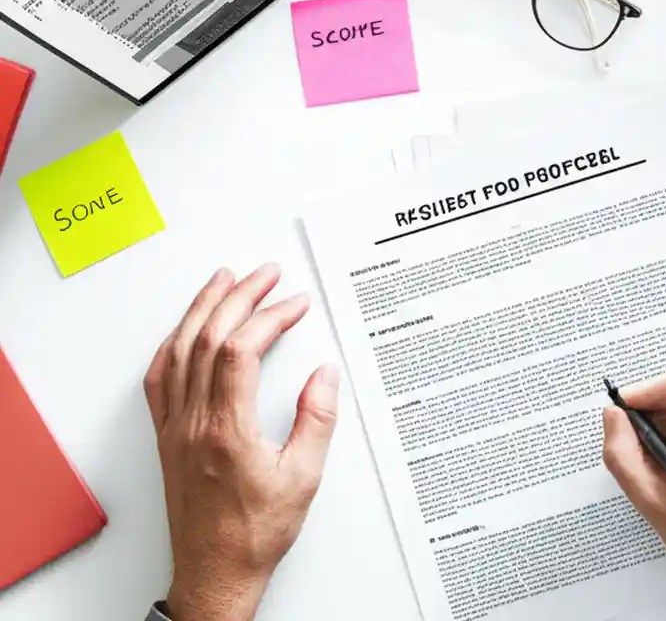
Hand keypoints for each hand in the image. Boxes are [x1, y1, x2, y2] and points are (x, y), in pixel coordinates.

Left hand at [143, 264, 339, 620]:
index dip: (269, 317)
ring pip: (179, 352)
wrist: (215, 571)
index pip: (241, 351)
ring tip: (223, 281)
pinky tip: (185, 332)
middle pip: (207, 340)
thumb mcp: (303, 478)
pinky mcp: (167, 438)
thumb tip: (324, 375)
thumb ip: (315, 420)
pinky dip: (174, 344)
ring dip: (202, 309)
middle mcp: (193, 423)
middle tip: (264, 275)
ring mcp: (175, 428)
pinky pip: (160, 378)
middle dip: (238, 297)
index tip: (295, 303)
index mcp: (227, 430)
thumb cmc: (256, 533)